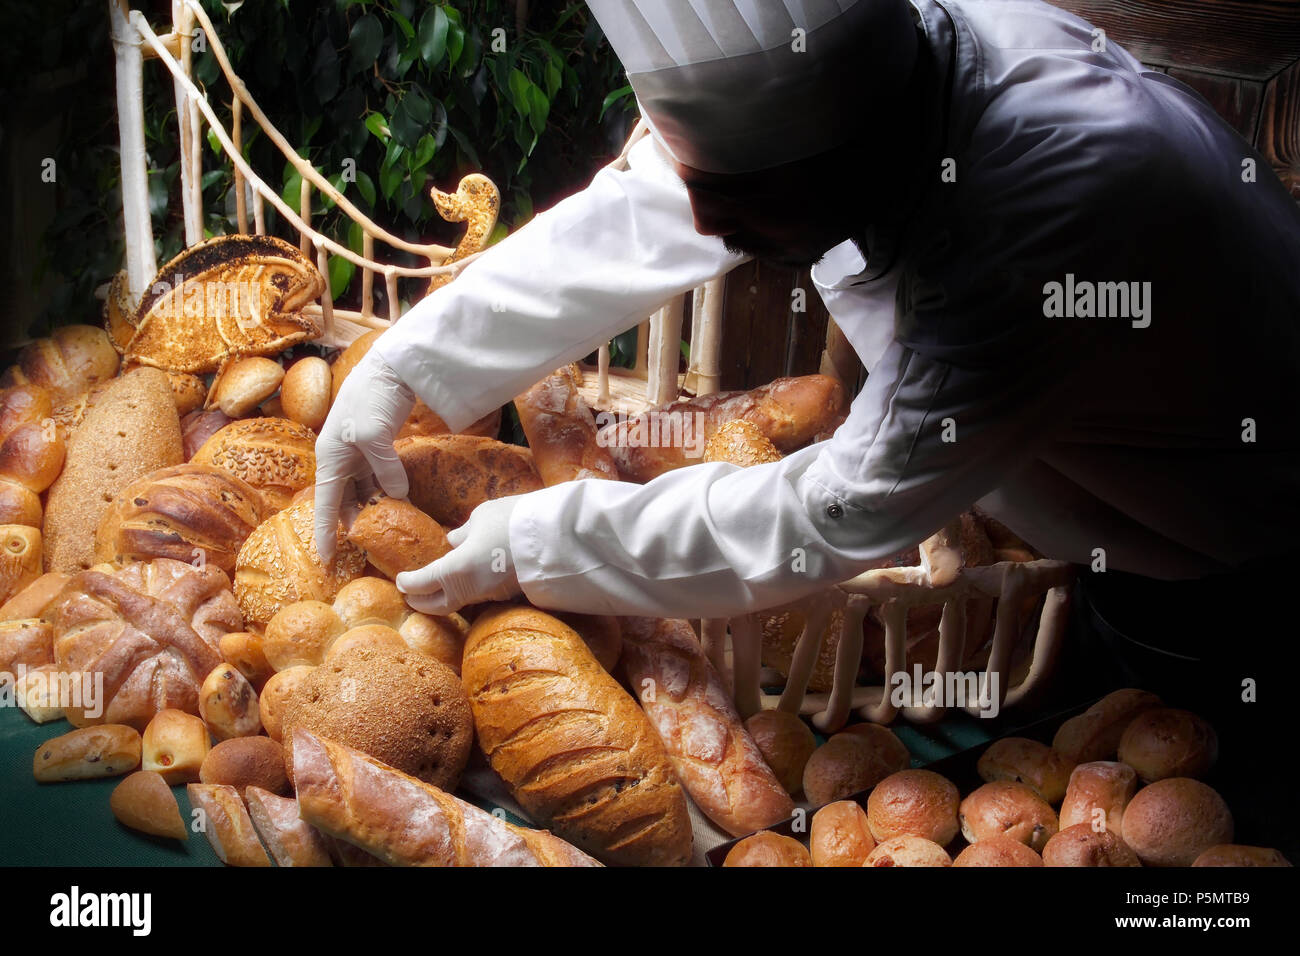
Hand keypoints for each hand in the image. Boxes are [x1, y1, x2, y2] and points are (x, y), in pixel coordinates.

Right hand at [314, 349, 415, 560]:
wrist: (390, 367)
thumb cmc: (371, 397)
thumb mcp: (374, 436)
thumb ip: (385, 470)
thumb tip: (398, 497)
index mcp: (330, 457)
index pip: (326, 504)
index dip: (325, 531)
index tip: (327, 558)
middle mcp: (340, 458)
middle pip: (344, 500)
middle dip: (355, 522)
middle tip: (369, 547)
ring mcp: (359, 453)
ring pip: (363, 490)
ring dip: (374, 508)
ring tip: (387, 531)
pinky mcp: (377, 447)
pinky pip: (379, 477)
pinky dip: (387, 491)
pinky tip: (400, 505)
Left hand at [395, 496, 520, 614]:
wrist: (556, 539)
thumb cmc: (513, 522)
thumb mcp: (482, 517)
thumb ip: (463, 532)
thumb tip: (453, 541)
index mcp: (455, 570)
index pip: (422, 582)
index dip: (408, 583)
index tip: (400, 581)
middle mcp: (470, 589)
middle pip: (439, 605)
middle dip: (422, 602)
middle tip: (411, 597)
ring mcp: (492, 595)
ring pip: (461, 601)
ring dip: (446, 596)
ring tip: (439, 587)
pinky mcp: (510, 594)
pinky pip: (481, 595)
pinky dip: (469, 590)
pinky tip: (470, 579)